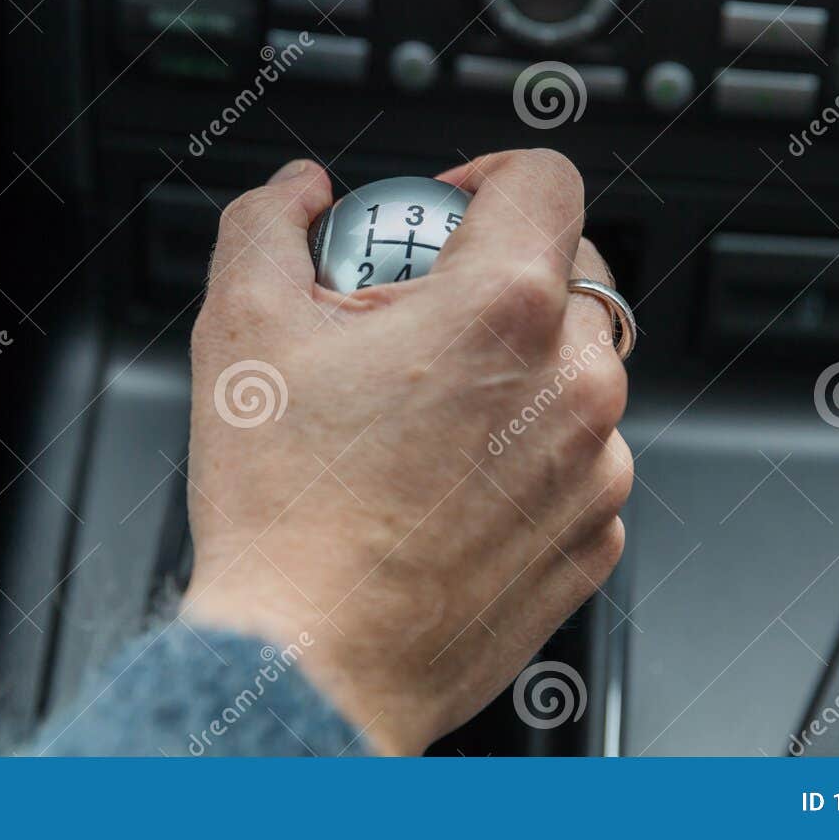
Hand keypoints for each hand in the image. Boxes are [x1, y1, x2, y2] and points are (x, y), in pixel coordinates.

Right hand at [181, 149, 631, 754]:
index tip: (442, 213)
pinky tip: (449, 482)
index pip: (547, 179)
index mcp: (505, 309)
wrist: (311, 662)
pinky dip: (528, 449)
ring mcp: (596, 468)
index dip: (484, 176)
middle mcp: (574, 383)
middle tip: (415, 321)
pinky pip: (579, 456)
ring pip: (576, 369)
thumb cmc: (284, 511)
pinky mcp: (594, 536)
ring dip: (515, 367)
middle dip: (496, 275)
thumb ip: (270, 222)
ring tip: (424, 415)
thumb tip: (301, 191)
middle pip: (569, 271)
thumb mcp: (242, 326)